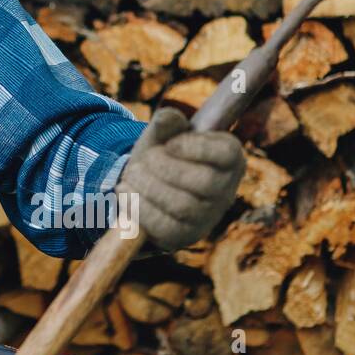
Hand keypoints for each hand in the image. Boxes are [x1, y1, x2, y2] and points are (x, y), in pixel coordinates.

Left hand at [115, 106, 244, 251]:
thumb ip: (167, 122)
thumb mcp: (163, 133)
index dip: (195, 146)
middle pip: (204, 182)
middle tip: (145, 158)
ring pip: (183, 206)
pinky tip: (125, 191)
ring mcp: (207, 219)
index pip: (228, 153)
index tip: (169, 143)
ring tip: (132, 174)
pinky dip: (138, 206)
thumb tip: (167, 117)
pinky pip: (163, 227)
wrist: (144, 185)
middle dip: (164, 166)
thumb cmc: (161, 154)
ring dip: (147, 186)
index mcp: (228, 159)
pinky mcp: (183, 237)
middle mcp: (225, 191)